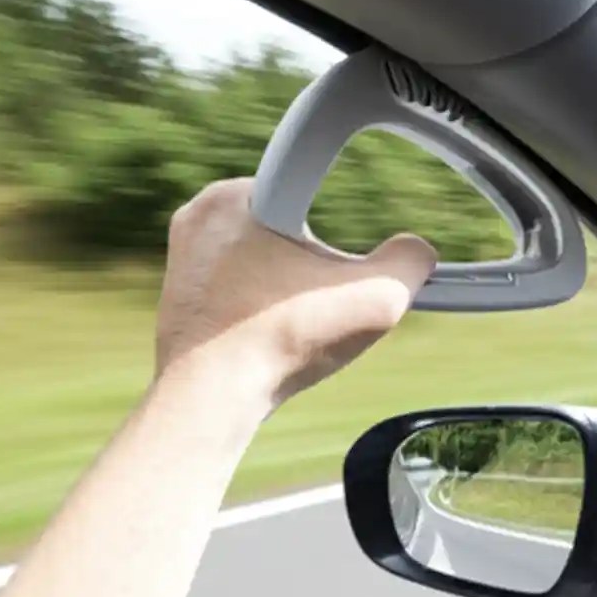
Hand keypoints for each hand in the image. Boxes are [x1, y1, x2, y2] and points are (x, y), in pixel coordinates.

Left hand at [155, 177, 436, 407]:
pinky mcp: (177, 298)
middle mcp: (198, 217)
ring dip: (285, 293)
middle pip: (286, 233)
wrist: (210, 401)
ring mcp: (182, 259)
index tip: (335, 275)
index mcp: (234, 195)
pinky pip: (234, 295)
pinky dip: (256, 315)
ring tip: (292, 327)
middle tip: (316, 307)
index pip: (308, 196)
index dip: (332, 243)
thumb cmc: (279, 343)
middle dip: (309, 268)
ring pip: (260, 266)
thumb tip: (419, 252)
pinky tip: (268, 341)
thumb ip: (411, 263)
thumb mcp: (374, 298)